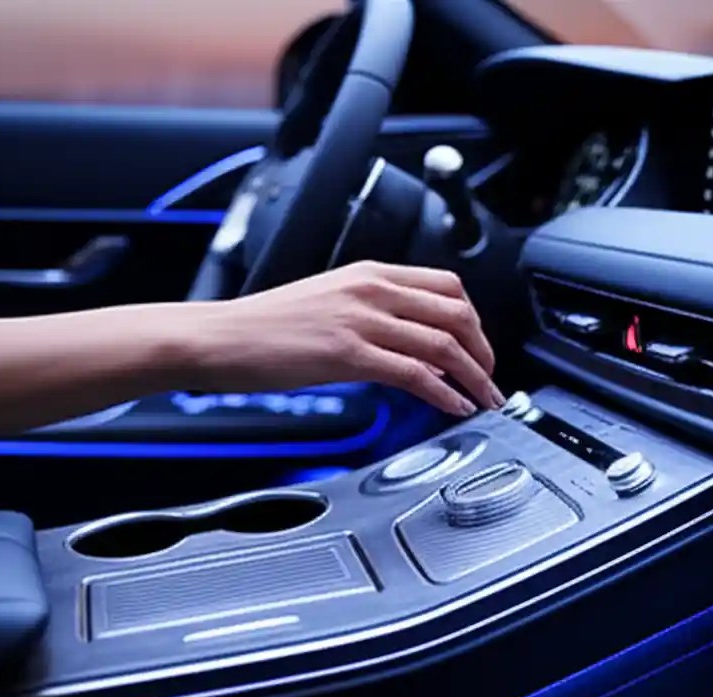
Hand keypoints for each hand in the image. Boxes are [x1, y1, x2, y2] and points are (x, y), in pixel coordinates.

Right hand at [188, 261, 503, 415]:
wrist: (221, 337)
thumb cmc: (264, 328)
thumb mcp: (328, 302)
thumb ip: (371, 313)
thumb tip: (409, 343)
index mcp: (370, 273)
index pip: (447, 285)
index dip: (474, 319)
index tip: (480, 346)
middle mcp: (372, 289)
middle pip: (457, 313)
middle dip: (484, 349)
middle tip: (491, 378)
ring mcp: (362, 320)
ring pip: (444, 344)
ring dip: (475, 376)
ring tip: (485, 399)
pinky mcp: (350, 354)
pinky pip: (417, 374)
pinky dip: (446, 394)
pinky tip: (455, 407)